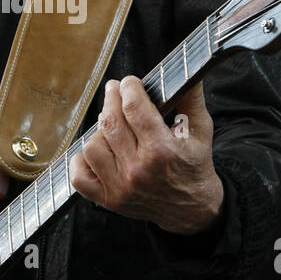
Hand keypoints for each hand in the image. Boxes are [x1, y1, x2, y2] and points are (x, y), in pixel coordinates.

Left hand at [69, 76, 223, 235]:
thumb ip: (191, 99)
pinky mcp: (108, 200)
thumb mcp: (201, 131)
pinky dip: (81, 161)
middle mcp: (138, 169)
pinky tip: (96, 151)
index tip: (129, 82)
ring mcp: (120, 187)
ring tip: (112, 126)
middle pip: (110, 122)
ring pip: (92, 145)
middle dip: (111, 99)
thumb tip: (186, 69)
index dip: (129, 87)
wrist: (191, 210)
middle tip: (115, 91)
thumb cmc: (194, 166)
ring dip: (100, 131)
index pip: (134, 107)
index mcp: (162, 150)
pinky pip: (79, 175)